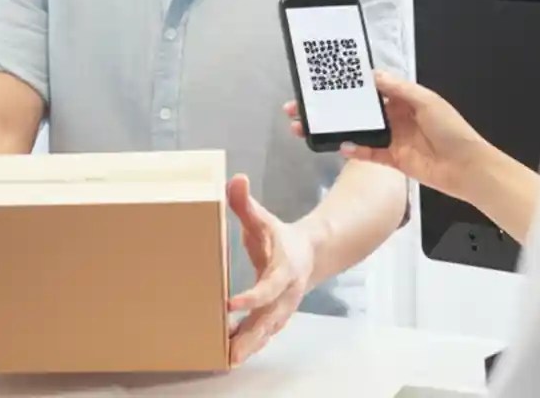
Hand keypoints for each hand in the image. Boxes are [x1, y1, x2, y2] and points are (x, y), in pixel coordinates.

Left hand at [225, 174, 315, 366]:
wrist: (311, 252)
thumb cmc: (279, 236)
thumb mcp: (264, 218)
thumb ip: (246, 203)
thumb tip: (236, 179)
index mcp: (285, 268)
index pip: (268, 286)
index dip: (252, 297)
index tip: (230, 304)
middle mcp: (286, 292)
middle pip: (269, 318)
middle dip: (250, 335)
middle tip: (229, 350)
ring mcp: (283, 307)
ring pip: (267, 332)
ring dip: (249, 346)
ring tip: (227, 360)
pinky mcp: (277, 316)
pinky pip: (264, 335)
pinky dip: (250, 346)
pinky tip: (231, 356)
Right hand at [285, 70, 499, 203]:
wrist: (467, 167)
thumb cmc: (451, 129)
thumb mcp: (426, 101)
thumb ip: (399, 89)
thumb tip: (373, 75)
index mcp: (403, 99)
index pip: (370, 90)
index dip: (349, 87)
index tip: (325, 83)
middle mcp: (395, 117)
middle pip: (358, 111)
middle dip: (333, 109)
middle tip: (305, 108)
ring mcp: (392, 139)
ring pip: (358, 131)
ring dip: (337, 130)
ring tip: (311, 128)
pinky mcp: (392, 159)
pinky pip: (368, 154)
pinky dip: (355, 151)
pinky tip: (342, 147)